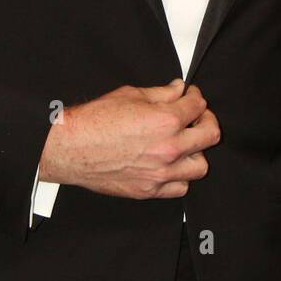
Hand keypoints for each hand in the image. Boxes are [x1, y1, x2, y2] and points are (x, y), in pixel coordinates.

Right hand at [37, 79, 219, 198]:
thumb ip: (161, 93)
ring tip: (185, 143)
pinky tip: (171, 165)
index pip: (199, 106)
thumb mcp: (131, 95)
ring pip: (201, 165)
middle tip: (196, 117)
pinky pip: (180, 188)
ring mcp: (160, 173)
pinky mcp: (149, 190)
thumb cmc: (94, 121)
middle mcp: (168, 148)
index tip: (190, 96)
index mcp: (165, 120)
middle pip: (210, 134)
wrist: (70, 149)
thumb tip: (178, 90)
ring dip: (196, 152)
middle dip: (206, 120)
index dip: (196, 96)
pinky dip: (180, 176)